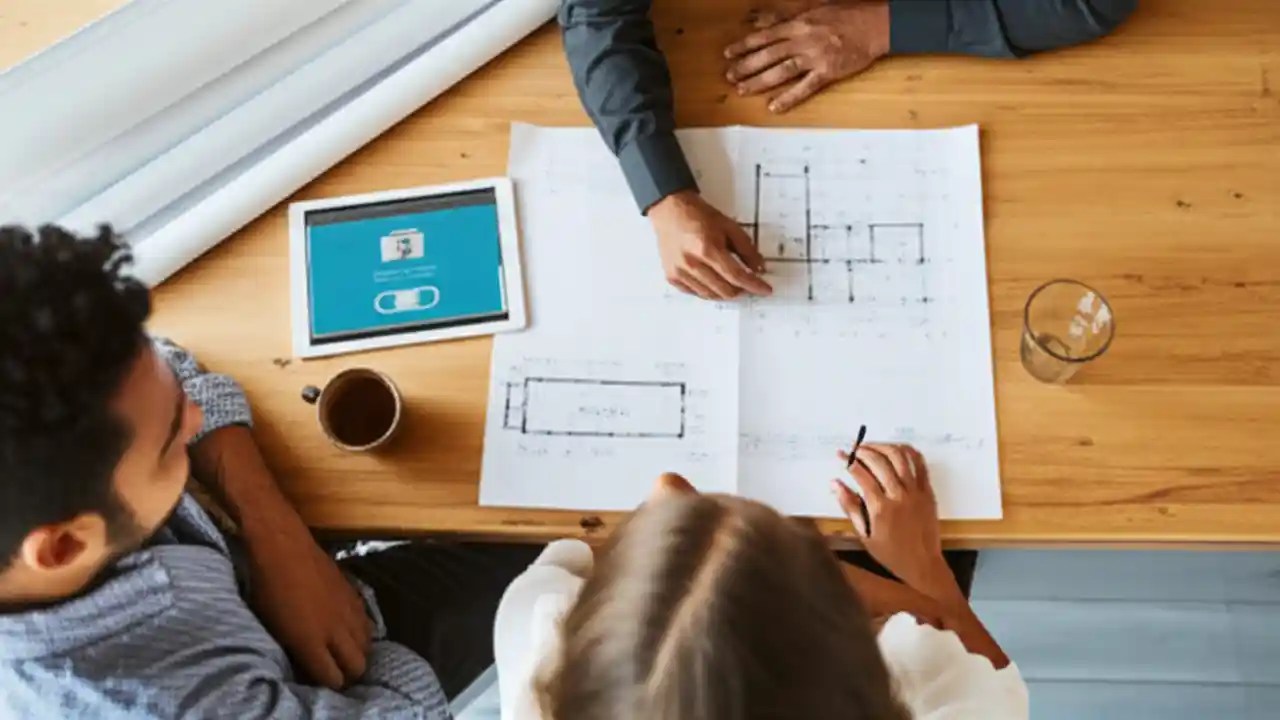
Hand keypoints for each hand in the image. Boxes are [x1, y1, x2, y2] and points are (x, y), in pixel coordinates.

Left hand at [244, 515, 373, 688]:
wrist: (283, 547)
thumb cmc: (268, 588)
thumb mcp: (273, 626)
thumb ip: (294, 648)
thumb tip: (303, 660)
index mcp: (311, 642)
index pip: (333, 677)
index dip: (330, 683)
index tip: (322, 681)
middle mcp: (335, 631)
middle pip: (357, 664)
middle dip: (350, 673)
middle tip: (338, 670)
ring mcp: (348, 611)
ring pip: (367, 644)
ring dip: (358, 652)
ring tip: (346, 652)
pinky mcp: (354, 593)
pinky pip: (367, 622)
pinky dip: (362, 631)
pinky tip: (351, 629)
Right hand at [648, 190, 772, 299]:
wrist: (670, 211)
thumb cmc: (698, 215)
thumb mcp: (729, 226)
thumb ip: (746, 249)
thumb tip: (759, 268)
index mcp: (707, 249)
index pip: (736, 276)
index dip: (754, 285)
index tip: (765, 289)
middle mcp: (692, 264)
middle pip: (725, 290)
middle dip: (741, 290)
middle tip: (748, 284)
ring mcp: (680, 272)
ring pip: (711, 295)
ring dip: (725, 292)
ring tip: (732, 284)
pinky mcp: (672, 277)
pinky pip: (695, 293)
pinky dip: (708, 291)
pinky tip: (714, 283)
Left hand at [724, 0, 890, 112]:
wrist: (874, 26)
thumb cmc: (845, 16)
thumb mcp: (812, 9)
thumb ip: (785, 17)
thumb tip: (761, 21)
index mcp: (799, 24)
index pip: (765, 36)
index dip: (745, 45)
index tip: (729, 54)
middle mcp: (803, 40)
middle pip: (768, 55)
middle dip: (746, 66)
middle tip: (730, 76)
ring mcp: (815, 58)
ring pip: (781, 71)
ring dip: (759, 81)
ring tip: (742, 90)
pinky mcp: (827, 73)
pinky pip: (804, 88)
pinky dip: (788, 98)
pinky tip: (774, 107)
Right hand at [830, 443, 952, 595]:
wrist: (923, 564)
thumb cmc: (891, 553)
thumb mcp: (864, 535)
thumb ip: (849, 507)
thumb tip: (835, 484)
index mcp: (880, 508)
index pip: (861, 475)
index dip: (848, 461)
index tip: (841, 456)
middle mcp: (899, 496)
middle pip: (879, 461)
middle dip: (863, 451)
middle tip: (855, 450)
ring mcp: (916, 492)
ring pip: (900, 457)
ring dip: (884, 446)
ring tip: (873, 447)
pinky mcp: (928, 491)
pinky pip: (920, 464)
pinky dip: (908, 451)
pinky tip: (897, 449)